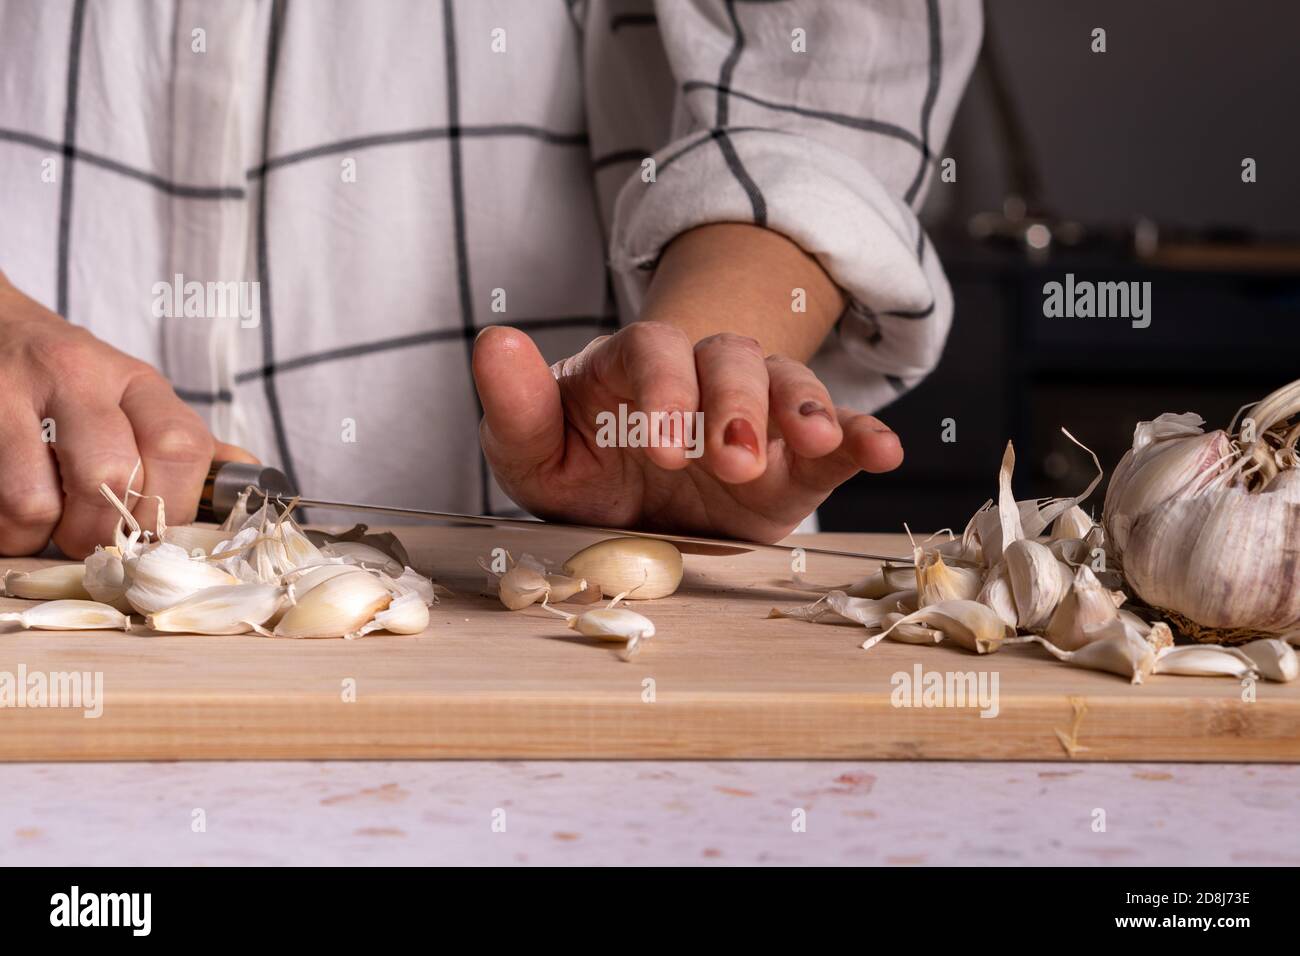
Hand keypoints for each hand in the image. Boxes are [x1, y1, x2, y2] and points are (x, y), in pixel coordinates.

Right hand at [0, 272, 255, 556]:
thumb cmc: (70, 379)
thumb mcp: (136, 398)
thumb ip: (184, 442)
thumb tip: (251, 475)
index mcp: (136, 380)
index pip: (180, 446)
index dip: (172, 506)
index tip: (153, 533)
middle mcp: (76, 375)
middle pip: (109, 478)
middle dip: (101, 532)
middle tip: (87, 538)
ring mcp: (9, 391)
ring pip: (35, 502)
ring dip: (38, 536)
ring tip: (39, 526)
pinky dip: (3, 528)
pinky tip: (8, 511)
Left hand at [472, 321, 902, 541]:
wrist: (630, 508)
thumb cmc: (578, 465)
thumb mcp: (532, 450)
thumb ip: (515, 404)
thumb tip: (494, 339)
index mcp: (634, 365)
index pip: (654, 350)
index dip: (663, 389)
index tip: (663, 442)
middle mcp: (700, 375)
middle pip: (729, 359)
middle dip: (733, 402)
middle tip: (726, 457)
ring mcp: (753, 414)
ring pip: (788, 383)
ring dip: (802, 407)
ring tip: (813, 440)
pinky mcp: (794, 461)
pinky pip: (837, 437)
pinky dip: (862, 436)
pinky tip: (885, 451)